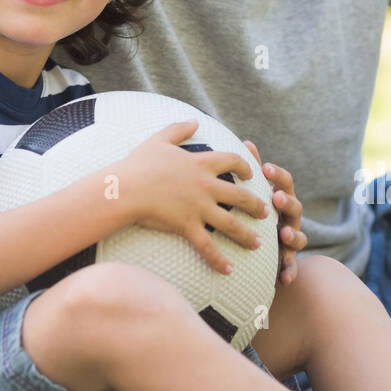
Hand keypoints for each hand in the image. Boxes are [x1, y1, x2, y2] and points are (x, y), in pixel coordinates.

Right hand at [115, 119, 270, 274]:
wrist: (125, 187)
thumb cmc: (139, 163)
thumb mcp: (159, 139)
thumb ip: (179, 129)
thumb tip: (194, 121)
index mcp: (201, 162)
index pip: (233, 161)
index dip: (246, 167)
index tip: (251, 175)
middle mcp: (206, 185)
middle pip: (241, 195)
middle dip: (256, 205)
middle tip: (265, 212)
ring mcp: (199, 207)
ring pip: (231, 224)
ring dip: (246, 235)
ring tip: (258, 243)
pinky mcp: (188, 226)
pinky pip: (208, 246)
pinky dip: (218, 260)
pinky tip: (228, 270)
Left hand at [242, 141, 307, 284]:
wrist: (261, 251)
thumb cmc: (256, 213)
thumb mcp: (254, 193)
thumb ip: (252, 170)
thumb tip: (245, 142)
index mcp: (281, 198)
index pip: (284, 183)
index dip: (277, 175)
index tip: (265, 168)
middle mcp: (290, 217)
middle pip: (295, 207)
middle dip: (287, 201)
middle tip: (276, 197)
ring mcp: (291, 239)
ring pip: (299, 236)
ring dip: (293, 234)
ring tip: (284, 233)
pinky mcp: (287, 261)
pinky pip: (292, 267)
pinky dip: (290, 271)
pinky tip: (285, 278)